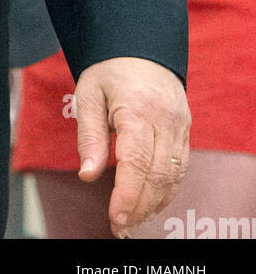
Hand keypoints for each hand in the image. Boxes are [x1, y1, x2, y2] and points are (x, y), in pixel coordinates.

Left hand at [74, 56, 190, 237]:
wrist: (140, 46)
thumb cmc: (109, 70)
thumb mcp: (89, 94)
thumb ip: (89, 136)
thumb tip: (88, 175)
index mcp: (139, 109)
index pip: (137, 162)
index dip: (128, 195)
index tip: (115, 217)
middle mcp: (166, 119)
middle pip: (158, 174)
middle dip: (140, 206)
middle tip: (121, 227)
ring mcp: (180, 125)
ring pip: (173, 175)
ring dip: (154, 203)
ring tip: (133, 221)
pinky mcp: (185, 130)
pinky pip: (181, 167)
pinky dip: (167, 189)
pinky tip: (151, 202)